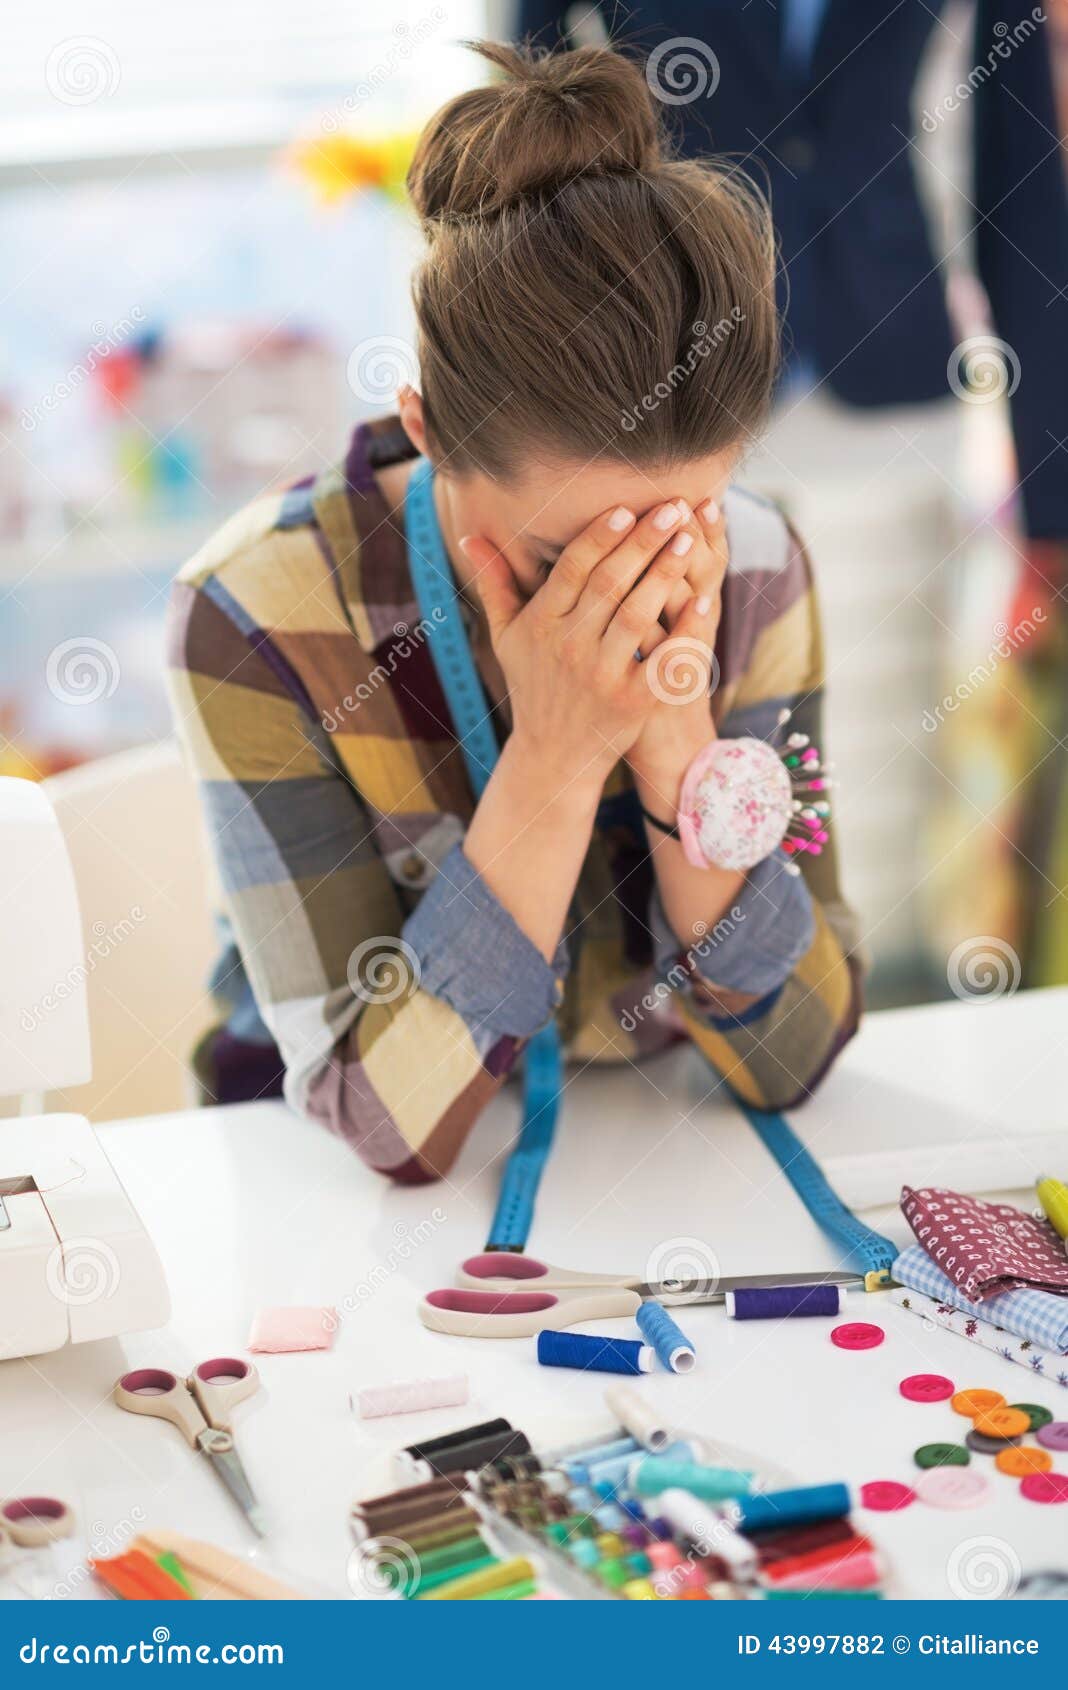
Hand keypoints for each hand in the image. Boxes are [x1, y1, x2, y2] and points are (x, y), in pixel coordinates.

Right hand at [460, 499, 712, 800]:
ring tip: (689, 540)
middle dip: (643, 543)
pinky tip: (706, 599)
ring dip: (665, 574)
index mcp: (541, 625)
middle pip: (609, 584)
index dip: (599, 537)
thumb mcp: (507, 637)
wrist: (554, 755)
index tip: (626, 508)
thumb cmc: (533, 685)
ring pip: (637, 615)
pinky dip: (686, 629)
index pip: (572, 570)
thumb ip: (495, 584)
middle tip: (673, 508)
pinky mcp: (633, 702)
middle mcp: (568, 648)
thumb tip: (469, 536)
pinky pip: (663, 659)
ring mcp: (602, 676)